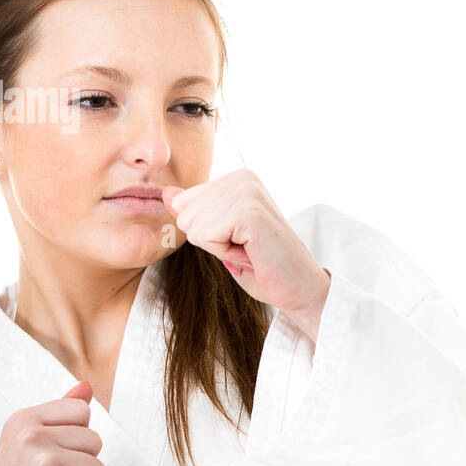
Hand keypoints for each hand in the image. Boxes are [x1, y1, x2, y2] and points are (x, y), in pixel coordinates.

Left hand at [161, 170, 331, 339]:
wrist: (299, 287)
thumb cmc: (263, 265)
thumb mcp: (220, 236)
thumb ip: (195, 212)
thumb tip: (166, 192)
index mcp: (237, 178)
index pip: (183, 202)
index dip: (206, 232)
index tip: (239, 239)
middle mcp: (242, 177)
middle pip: (184, 215)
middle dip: (210, 241)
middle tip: (246, 248)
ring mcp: (246, 191)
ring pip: (192, 227)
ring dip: (219, 249)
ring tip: (250, 250)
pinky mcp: (248, 211)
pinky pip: (206, 236)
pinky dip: (225, 254)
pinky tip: (252, 253)